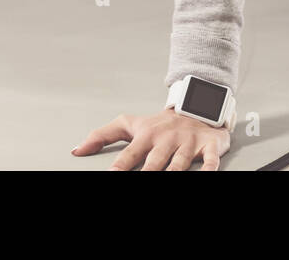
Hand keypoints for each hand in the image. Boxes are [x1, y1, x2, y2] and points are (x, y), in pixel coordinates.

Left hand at [72, 108, 230, 170]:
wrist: (197, 107)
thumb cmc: (159, 124)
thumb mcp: (130, 124)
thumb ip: (102, 135)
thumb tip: (77, 150)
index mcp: (146, 136)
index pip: (129, 154)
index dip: (120, 167)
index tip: (111, 175)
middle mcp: (166, 140)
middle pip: (155, 162)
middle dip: (148, 175)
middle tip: (142, 180)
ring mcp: (187, 143)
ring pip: (180, 163)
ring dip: (174, 173)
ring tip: (167, 179)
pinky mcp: (209, 145)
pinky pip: (211, 159)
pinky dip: (210, 167)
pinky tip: (207, 174)